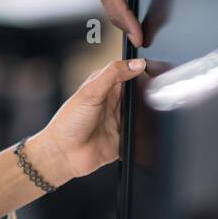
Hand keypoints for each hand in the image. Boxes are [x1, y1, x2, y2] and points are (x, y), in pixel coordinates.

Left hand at [35, 58, 145, 180]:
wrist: (64, 154)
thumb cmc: (68, 122)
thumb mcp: (90, 92)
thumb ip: (112, 75)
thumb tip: (135, 64)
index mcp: (103, 86)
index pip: (126, 71)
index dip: (138, 67)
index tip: (149, 65)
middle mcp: (113, 102)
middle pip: (138, 91)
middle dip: (147, 90)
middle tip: (154, 88)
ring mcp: (120, 119)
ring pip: (143, 110)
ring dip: (147, 110)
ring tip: (150, 108)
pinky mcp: (125, 137)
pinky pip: (142, 130)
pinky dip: (146, 128)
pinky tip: (146, 126)